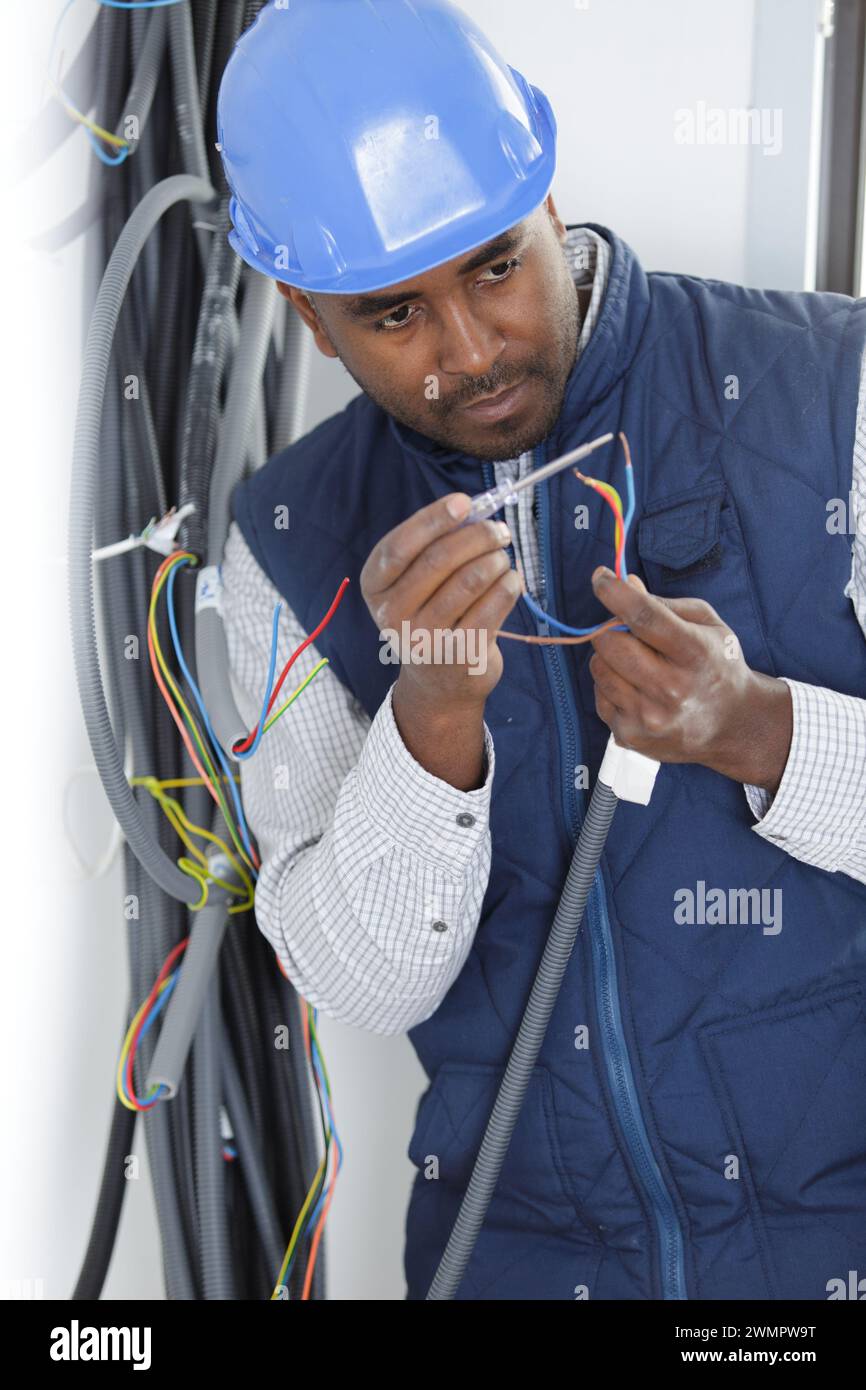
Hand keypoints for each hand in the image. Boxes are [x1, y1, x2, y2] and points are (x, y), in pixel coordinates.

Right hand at [360, 493, 520, 710]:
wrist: (439, 679)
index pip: (399, 546)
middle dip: (476, 536)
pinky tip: (511, 580)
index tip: (464, 502)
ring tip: (502, 557)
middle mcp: (391, 615)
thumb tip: (474, 509)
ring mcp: (424, 638)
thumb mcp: (415, 581)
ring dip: (495, 560)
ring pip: (469, 581)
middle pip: (438, 560)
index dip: (433, 519)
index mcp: (374, 587)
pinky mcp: (459, 653)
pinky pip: (491, 606)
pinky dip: (508, 586)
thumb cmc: (430, 613)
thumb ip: (434, 545)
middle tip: (499, 530)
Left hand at [588, 567, 792, 793]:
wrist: (733, 726)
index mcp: (695, 654)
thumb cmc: (717, 665)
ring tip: (638, 664)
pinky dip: (611, 684)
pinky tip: (637, 689)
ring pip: (599, 667)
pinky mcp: (630, 735)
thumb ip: (665, 604)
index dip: (616, 593)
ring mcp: (649, 716)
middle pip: (611, 643)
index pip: (645, 617)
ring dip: (610, 658)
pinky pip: (599, 694)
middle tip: (627, 633)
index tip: (601, 578)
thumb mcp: (708, 626)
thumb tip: (625, 584)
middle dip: (611, 629)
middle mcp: (672, 689)